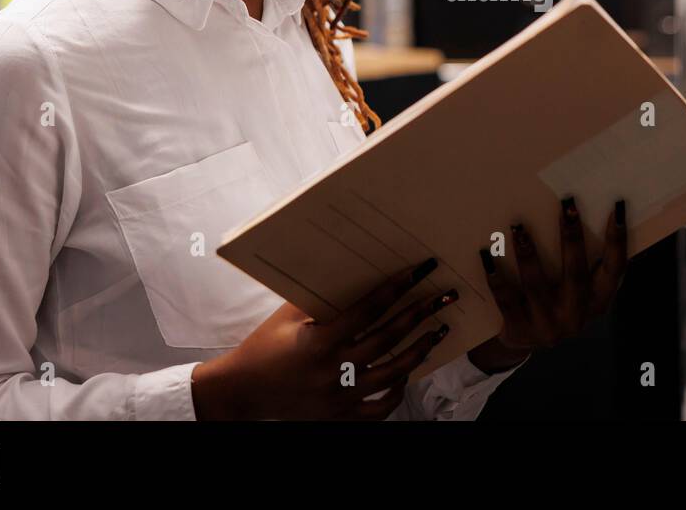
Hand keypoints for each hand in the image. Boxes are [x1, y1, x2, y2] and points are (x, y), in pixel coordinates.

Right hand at [192, 258, 453, 419]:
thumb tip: (353, 268)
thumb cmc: (264, 346)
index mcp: (319, 342)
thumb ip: (320, 298)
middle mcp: (332, 370)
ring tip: (438, 331)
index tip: (418, 270)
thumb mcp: (287, 316)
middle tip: (443, 296)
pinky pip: (379, 409)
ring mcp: (338, 397)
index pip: (367, 310)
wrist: (243, 391)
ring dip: (419, 351)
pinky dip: (397, 392)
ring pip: (392, 375)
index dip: (395, 288)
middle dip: (419, 314)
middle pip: (387, 339)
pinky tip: (407, 374)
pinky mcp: (339, 416)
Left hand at [470, 197, 628, 373]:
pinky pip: (505, 298)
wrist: (523, 341)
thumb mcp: (576, 292)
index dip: (617, 241)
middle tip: (568, 206)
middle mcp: (576, 316)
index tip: (616, 209)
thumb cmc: (554, 303)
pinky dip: (496, 276)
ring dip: (528, 254)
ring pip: (537, 285)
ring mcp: (547, 326)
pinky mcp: (520, 330)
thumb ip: (583, 265)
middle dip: (573, 239)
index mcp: (597, 302)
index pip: (614, 270)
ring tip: (518, 226)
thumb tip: (578, 214)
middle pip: (576, 274)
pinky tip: (487, 254)